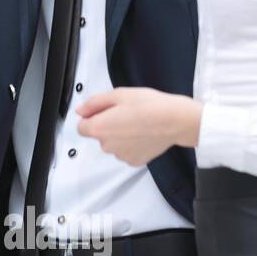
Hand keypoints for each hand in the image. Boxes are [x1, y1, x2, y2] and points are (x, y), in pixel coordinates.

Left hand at [75, 87, 202, 165]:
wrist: (176, 121)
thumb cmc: (149, 106)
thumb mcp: (118, 94)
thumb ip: (94, 103)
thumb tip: (81, 110)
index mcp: (99, 128)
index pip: (81, 127)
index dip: (92, 117)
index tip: (104, 111)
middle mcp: (107, 145)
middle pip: (99, 135)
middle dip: (107, 125)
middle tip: (125, 113)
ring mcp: (121, 155)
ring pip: (113, 144)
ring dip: (120, 135)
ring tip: (137, 122)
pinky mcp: (134, 160)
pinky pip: (126, 151)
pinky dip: (131, 144)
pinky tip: (143, 133)